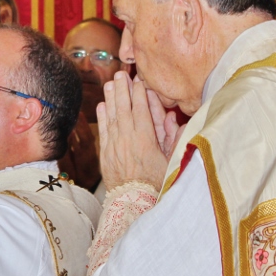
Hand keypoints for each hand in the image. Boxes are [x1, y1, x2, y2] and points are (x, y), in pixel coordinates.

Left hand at [96, 73, 181, 190]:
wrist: (135, 202)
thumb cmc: (157, 183)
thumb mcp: (171, 160)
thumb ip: (173, 138)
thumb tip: (173, 118)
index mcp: (145, 140)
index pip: (142, 110)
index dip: (139, 93)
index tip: (138, 80)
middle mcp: (128, 139)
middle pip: (124, 109)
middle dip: (122, 90)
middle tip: (120, 74)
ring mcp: (114, 146)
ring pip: (112, 117)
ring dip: (111, 99)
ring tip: (109, 83)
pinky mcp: (106, 154)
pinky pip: (104, 131)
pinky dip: (103, 117)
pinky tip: (102, 105)